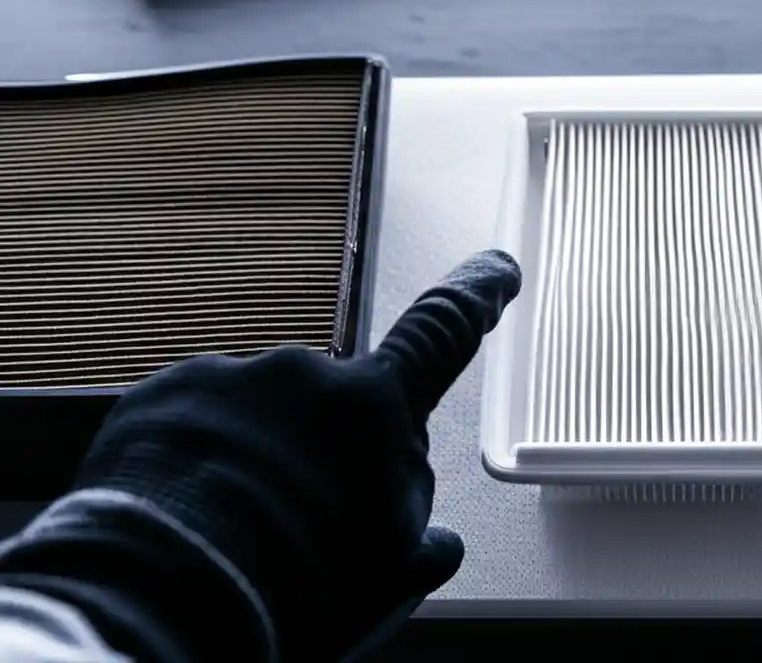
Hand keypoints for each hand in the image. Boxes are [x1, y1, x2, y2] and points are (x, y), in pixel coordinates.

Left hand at [70, 250, 521, 659]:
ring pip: (258, 420)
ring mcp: (226, 379)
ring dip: (256, 464)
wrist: (169, 599)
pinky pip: (192, 425)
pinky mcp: (157, 399)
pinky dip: (195, 464)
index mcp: (375, 407)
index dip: (474, 297)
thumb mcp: (392, 578)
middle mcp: (303, 375)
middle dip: (325, 454)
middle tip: (304, 527)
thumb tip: (435, 543)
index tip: (495, 271)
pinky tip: (191, 517)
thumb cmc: (295, 590)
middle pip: (332, 408)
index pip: (442, 333)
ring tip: (238, 536)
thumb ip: (424, 543)